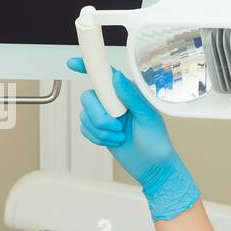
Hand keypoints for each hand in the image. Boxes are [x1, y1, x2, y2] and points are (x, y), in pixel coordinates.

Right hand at [66, 57, 199, 220]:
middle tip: (118, 126)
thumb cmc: (157, 142)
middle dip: (100, 115)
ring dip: (101, 130)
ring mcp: (105, 115)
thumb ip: (131, 96)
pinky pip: (84, 128)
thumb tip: (116, 76)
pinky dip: (97, 137)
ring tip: (120, 136)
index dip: (88, 66)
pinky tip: (114, 141)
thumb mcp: (148, 117)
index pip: (106, 74)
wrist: (153, 168)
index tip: (73, 63)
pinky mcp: (99, 129)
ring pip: (85, 114)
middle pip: (89, 97)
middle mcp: (115, 102)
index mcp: (128, 93)